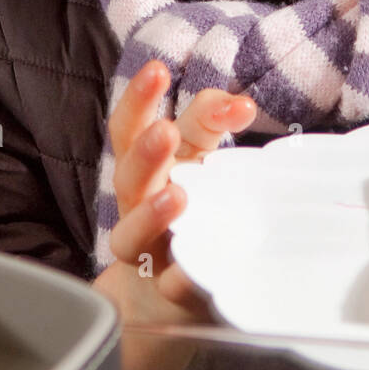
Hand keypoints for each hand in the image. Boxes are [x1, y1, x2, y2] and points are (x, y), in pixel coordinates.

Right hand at [94, 59, 256, 320]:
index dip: (143, 99)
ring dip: (152, 214)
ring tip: (177, 197)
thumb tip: (240, 103)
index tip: (161, 75)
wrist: (163, 294)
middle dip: (144, 152)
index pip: (132, 125)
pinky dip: (180, 277)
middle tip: (163, 131)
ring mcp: (148, 250)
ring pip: (132, 233)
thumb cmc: (192, 204)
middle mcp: (139, 204)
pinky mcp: (168, 292)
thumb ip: (214, 120)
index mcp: (148, 165)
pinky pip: (169, 287)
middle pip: (128, 174)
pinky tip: (188, 270)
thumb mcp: (199, 152)